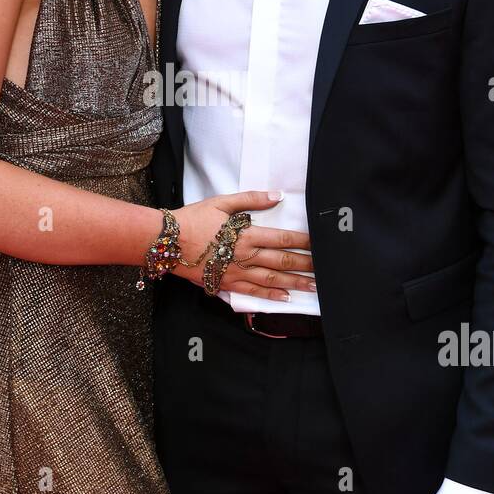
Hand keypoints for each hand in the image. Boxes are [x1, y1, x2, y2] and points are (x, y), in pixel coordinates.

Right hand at [171, 191, 313, 301]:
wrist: (167, 241)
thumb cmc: (193, 219)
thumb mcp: (222, 202)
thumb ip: (251, 199)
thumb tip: (277, 195)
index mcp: (246, 234)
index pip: (282, 239)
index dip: (304, 242)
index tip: (320, 244)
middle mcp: (245, 256)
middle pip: (282, 261)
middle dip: (306, 265)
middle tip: (326, 270)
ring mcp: (236, 273)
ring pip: (272, 279)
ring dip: (295, 283)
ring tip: (313, 286)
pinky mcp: (226, 284)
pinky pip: (253, 291)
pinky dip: (271, 295)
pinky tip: (286, 297)